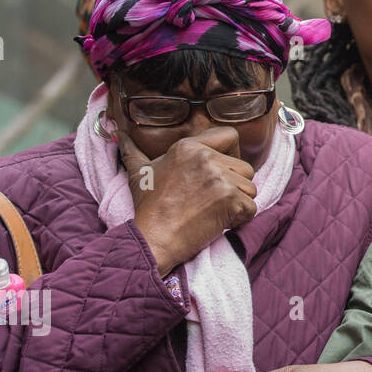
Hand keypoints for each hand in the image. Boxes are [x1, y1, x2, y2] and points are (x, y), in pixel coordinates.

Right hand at [117, 128, 257, 274]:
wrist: (153, 238)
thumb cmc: (148, 207)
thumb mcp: (139, 173)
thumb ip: (132, 151)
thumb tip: (119, 133)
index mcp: (189, 147)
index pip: (231, 135)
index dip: (233, 152)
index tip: (223, 170)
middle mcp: (207, 158)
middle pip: (245, 167)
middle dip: (234, 185)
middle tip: (210, 200)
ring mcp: (220, 179)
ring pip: (250, 188)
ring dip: (237, 203)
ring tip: (211, 211)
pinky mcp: (231, 200)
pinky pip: (252, 207)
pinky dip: (240, 219)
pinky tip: (217, 222)